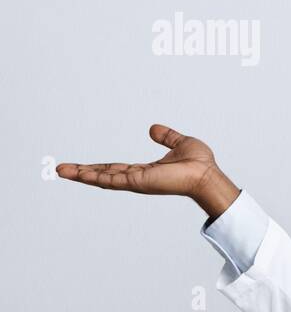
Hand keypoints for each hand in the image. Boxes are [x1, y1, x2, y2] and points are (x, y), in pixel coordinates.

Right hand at [56, 124, 239, 217]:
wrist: (207, 174)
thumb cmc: (199, 163)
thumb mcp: (179, 143)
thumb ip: (166, 137)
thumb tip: (153, 129)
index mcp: (145, 171)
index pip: (116, 169)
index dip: (98, 168)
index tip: (82, 167)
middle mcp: (138, 178)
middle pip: (104, 175)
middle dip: (83, 173)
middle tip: (61, 170)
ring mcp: (137, 181)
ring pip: (103, 178)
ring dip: (82, 175)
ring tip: (61, 171)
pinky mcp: (139, 182)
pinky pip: (112, 180)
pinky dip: (95, 177)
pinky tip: (79, 174)